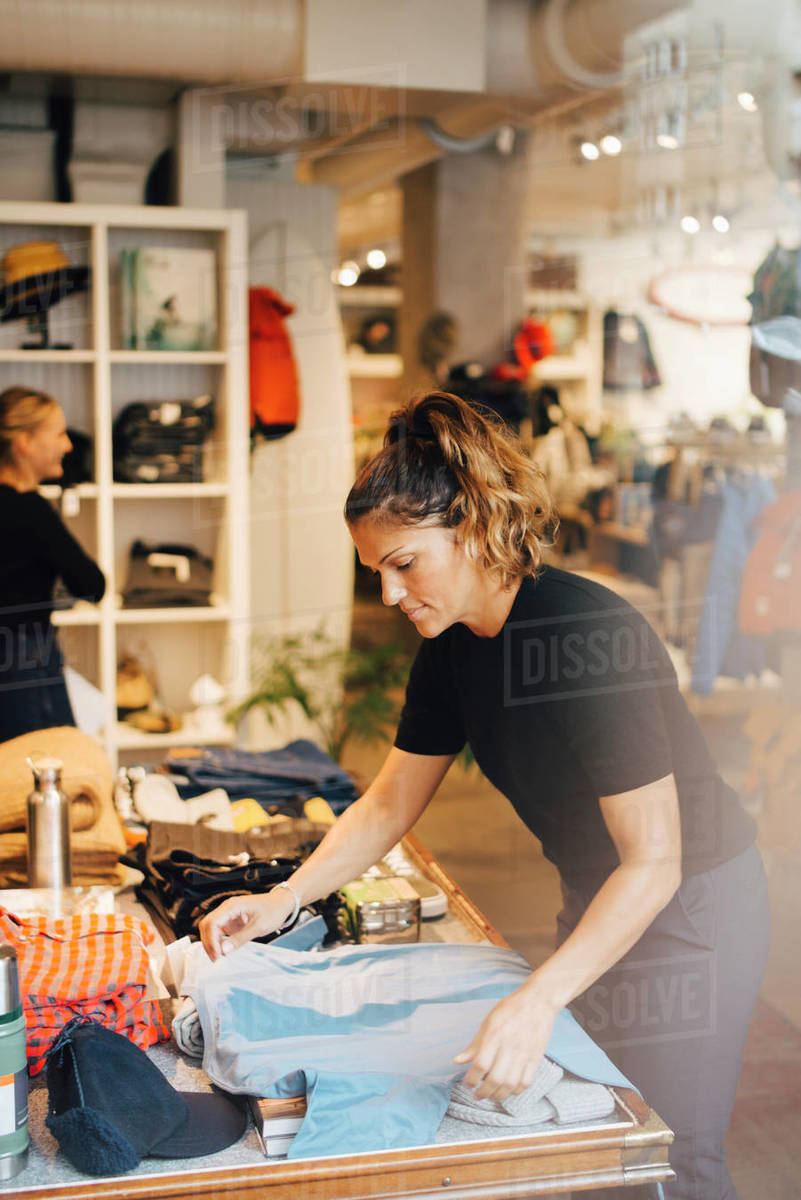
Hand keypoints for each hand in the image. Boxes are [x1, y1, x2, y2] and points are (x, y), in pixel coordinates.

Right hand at [198, 889, 293, 961]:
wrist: (281, 903)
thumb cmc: (273, 911)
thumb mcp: (259, 927)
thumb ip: (240, 939)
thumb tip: (224, 951)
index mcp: (232, 906)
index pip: (212, 922)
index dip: (211, 940)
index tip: (218, 955)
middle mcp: (227, 908)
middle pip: (207, 925)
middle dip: (208, 942)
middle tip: (216, 959)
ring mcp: (228, 914)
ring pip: (210, 928)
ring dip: (212, 943)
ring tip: (219, 958)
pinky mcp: (231, 919)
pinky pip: (218, 930)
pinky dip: (218, 941)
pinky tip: (223, 951)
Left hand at [453, 982, 557, 1102]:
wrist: (538, 1002)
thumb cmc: (510, 1009)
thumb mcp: (488, 1022)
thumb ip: (474, 1044)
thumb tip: (458, 1061)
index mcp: (495, 1035)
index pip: (480, 1064)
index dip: (471, 1079)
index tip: (467, 1084)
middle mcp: (510, 1046)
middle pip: (495, 1079)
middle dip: (483, 1092)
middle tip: (477, 1095)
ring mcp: (524, 1054)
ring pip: (510, 1085)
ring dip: (498, 1095)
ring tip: (491, 1096)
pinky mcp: (536, 1058)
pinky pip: (526, 1082)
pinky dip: (516, 1091)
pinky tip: (508, 1090)